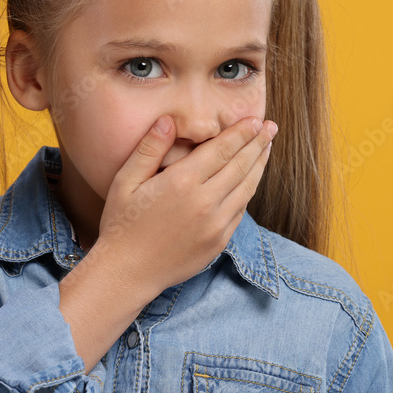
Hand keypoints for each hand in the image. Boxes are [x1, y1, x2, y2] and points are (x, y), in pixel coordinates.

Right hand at [94, 114, 276, 298]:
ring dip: (259, 165)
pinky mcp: (219, 242)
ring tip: (267, 147)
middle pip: (240, 166)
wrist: (128, 273)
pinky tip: (250, 179)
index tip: (254, 119)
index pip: (221, 150)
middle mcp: (204, 202)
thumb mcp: (125, 181)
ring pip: (246, 188)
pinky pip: (240, 211)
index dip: (240, 133)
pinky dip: (249, 191)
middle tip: (271, 127)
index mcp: (182, 183)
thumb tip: (168, 120)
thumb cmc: (122, 224)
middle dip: (257, 143)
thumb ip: (149, 148)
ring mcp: (215, 225)